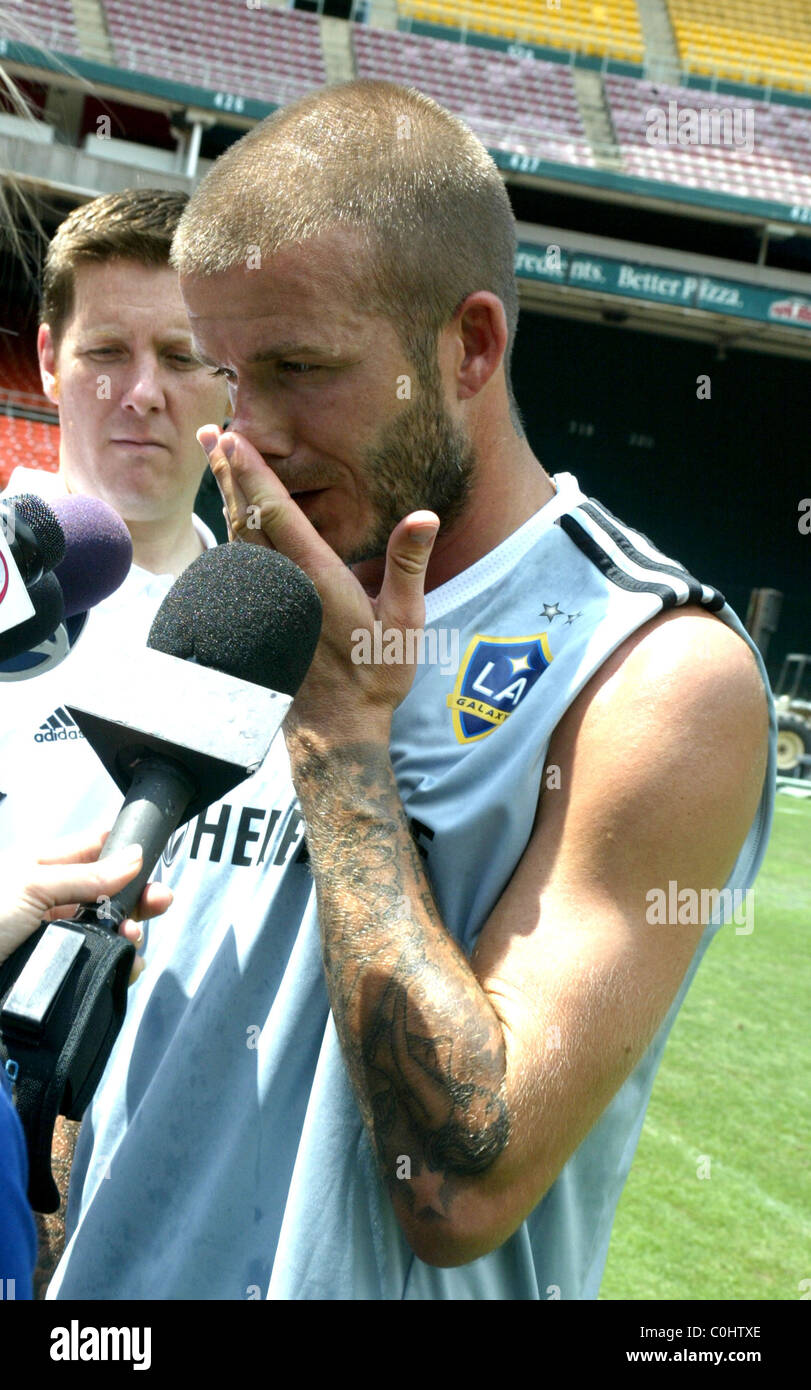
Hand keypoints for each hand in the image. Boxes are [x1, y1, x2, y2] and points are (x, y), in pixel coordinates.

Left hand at [0, 833, 172, 984]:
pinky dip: (119, 964)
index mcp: (45, 867)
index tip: (155, 856)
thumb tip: (135, 857)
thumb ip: (86, 874)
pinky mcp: (63, 968)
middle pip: (111, 890)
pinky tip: (125, 966)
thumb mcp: (32, 885)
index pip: (96, 846)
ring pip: (110, 929)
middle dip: (139, 895)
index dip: (127, 848)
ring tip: (131, 940)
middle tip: (161, 901)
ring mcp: (61, 935)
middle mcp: (56, 899)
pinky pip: (101, 962)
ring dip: (129, 933)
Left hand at [197, 425, 438, 743]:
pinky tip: (230, 519)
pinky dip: (231, 531)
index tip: (233, 437)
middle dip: (228, 471)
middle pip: (245, 515)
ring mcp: (263, 601)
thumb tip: (424, 516)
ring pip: (236, 536)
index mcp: (315, 577)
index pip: (277, 512)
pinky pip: (237, 563)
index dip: (253, 471)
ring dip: (226, 495)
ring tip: (217, 461)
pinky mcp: (256, 616)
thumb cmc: (374, 677)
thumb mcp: (404, 622)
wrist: (334, 730)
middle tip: (212, 431)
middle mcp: (280, 583)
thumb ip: (408, 565)